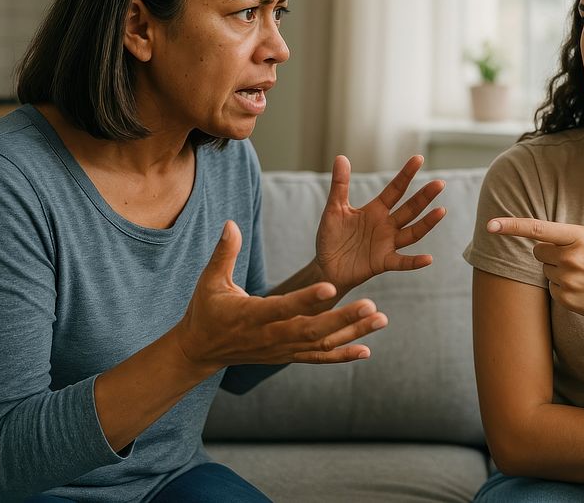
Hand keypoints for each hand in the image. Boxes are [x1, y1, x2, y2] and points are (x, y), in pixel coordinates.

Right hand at [174, 221, 388, 371]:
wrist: (202, 350)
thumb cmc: (206, 310)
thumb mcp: (210, 281)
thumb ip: (225, 253)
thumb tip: (232, 223)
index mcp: (252, 315)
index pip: (283, 307)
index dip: (307, 299)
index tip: (330, 286)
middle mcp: (271, 336)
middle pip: (312, 330)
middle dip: (343, 318)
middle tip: (371, 304)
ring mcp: (282, 349)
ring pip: (321, 344)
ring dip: (352, 332)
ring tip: (381, 318)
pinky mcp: (287, 356)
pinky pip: (318, 358)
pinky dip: (342, 355)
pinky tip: (366, 350)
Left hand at [314, 155, 445, 292]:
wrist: (325, 266)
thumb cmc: (331, 236)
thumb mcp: (334, 208)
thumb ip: (340, 184)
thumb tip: (341, 156)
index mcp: (376, 210)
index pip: (395, 189)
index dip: (406, 174)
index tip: (419, 158)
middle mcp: (386, 225)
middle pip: (410, 209)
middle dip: (424, 196)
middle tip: (439, 183)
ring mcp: (387, 244)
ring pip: (412, 232)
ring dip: (427, 223)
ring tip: (441, 211)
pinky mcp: (383, 262)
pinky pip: (402, 262)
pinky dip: (415, 262)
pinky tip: (428, 259)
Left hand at [487, 217, 583, 321]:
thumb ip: (570, 232)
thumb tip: (541, 237)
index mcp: (579, 237)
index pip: (538, 229)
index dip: (512, 226)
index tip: (490, 225)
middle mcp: (570, 257)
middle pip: (538, 252)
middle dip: (549, 254)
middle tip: (575, 260)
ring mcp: (567, 279)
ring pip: (545, 270)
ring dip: (558, 271)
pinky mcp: (565, 299)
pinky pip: (550, 288)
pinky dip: (562, 287)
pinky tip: (583, 288)